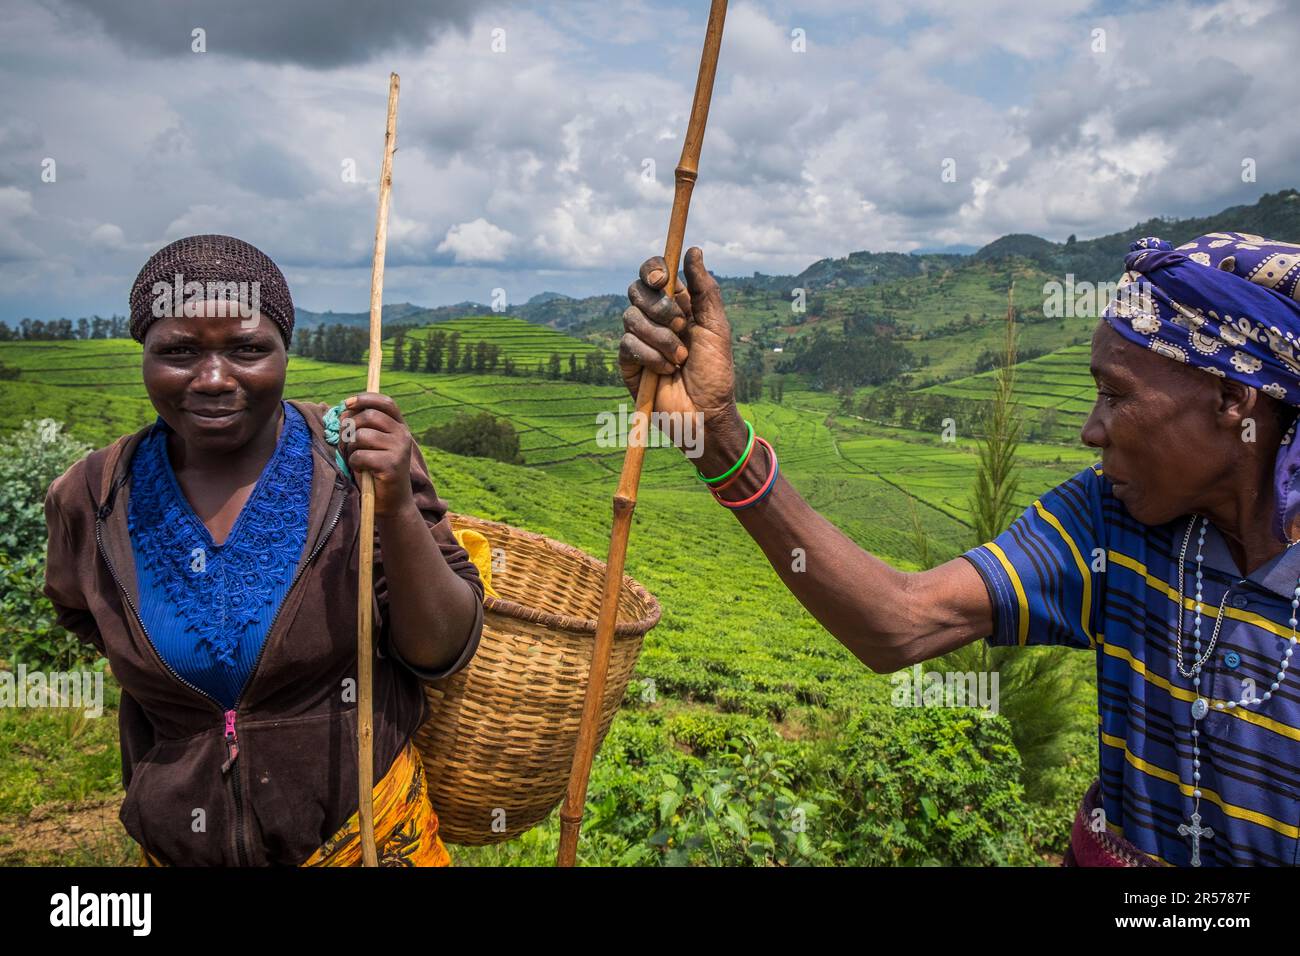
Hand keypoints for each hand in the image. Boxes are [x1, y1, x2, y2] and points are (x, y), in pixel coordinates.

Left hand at [338, 392, 414, 516]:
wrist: (392, 503)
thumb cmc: (375, 471)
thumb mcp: (371, 444)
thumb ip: (362, 426)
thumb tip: (342, 412)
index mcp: (399, 427)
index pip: (385, 402)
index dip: (364, 399)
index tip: (346, 404)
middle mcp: (403, 435)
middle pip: (368, 417)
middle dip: (349, 428)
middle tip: (346, 444)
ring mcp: (399, 449)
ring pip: (361, 436)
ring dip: (350, 449)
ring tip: (355, 460)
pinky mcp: (391, 465)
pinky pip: (360, 455)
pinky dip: (354, 464)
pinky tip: (361, 471)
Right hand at [620, 246, 744, 467]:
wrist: (706, 412)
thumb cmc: (715, 372)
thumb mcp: (717, 326)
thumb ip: (704, 289)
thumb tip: (693, 250)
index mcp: (677, 304)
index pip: (654, 273)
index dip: (653, 269)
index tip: (662, 279)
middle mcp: (655, 318)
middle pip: (637, 290)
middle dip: (660, 307)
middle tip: (682, 326)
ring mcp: (639, 339)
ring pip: (631, 317)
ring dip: (661, 337)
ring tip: (680, 358)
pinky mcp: (628, 362)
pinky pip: (628, 344)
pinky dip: (650, 355)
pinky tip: (665, 370)